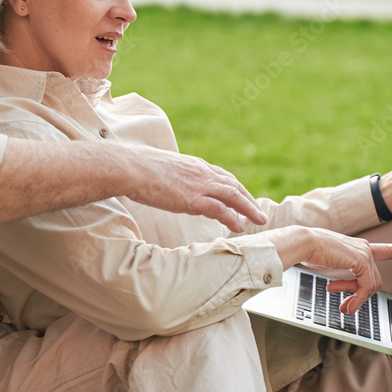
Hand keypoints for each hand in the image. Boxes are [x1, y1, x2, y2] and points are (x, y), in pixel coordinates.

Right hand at [123, 146, 266, 232]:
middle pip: (234, 186)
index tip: (243, 197)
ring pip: (233, 196)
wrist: (132, 167)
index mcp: (195, 165)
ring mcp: (199, 185)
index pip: (222, 176)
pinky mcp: (193, 198)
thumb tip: (171, 184)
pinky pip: (220, 209)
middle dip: (249, 200)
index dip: (235, 188)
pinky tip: (239, 226)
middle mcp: (202, 172)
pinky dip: (232, 217)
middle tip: (259, 212)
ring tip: (259, 220)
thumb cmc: (139, 169)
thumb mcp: (163, 169)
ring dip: (249, 209)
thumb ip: (174, 177)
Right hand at [265, 226, 391, 314]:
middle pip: (375, 280)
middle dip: (360, 296)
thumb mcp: (331, 266)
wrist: (302, 243)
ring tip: (343, 307)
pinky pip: (366, 287)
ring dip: (357, 300)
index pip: (389, 249)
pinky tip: (346, 304)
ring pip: (371, 285)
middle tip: (344, 306)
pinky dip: (357, 299)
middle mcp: (365, 248)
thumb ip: (344, 276)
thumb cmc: (311, 252)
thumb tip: (348, 294)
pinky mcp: (361, 259)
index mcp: (358, 247)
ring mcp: (364, 252)